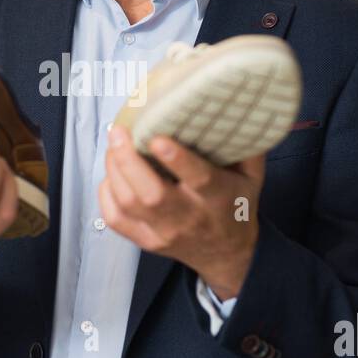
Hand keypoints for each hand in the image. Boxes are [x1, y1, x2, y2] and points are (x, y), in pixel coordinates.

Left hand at [98, 125, 263, 298]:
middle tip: (119, 132)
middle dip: (128, 160)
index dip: (177, 159)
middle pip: (150, 194)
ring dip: (114, 170)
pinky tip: (111, 174)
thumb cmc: (235, 206)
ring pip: (128, 203)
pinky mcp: (145, 241)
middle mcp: (189, 217)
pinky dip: (106, 192)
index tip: (158, 138)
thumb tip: (236, 105)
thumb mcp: (252, 176)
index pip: (199, 179)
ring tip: (114, 144)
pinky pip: (115, 219)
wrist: (226, 253)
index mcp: (218, 198)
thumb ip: (246, 145)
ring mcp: (164, 232)